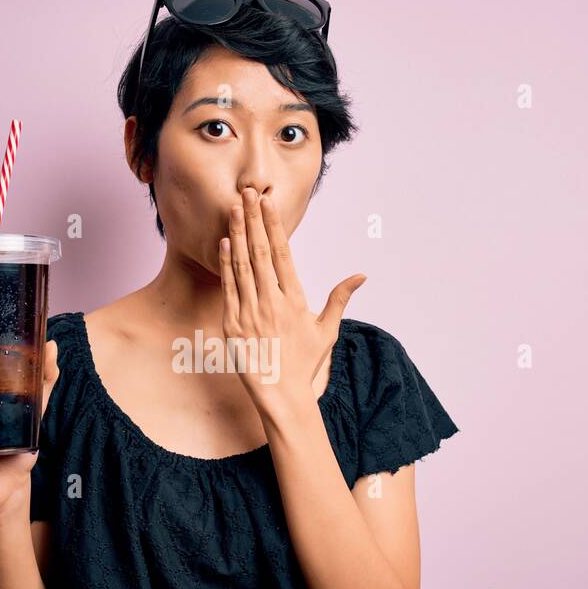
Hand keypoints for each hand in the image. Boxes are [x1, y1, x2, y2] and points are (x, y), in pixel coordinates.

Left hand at [219, 186, 365, 416]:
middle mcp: (272, 303)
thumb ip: (340, 298)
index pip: (282, 253)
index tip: (268, 202)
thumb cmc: (304, 363)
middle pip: (260, 252)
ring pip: (242, 265)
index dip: (274, 225)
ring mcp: (250, 313)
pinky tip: (226, 242)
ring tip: (234, 207)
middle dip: (254, 219)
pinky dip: (226, 264)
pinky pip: (228, 288)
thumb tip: (361, 275)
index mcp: (295, 300)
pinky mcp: (233, 326)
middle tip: (248, 191)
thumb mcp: (326, 330)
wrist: (282, 396)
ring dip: (238, 234)